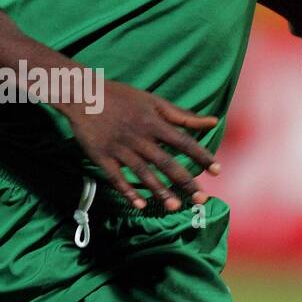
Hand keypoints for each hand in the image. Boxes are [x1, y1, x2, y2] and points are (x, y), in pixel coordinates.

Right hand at [62, 80, 220, 210]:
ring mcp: (119, 148)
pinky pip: (116, 178)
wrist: (83, 94)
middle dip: (185, 181)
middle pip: (166, 162)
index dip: (201, 156)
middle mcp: (139, 137)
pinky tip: (140, 205)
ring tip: (175, 207)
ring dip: (159, 191)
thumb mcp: (153, 101)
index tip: (217, 171)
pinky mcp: (102, 156)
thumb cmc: (122, 97)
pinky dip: (128, 192)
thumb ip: (183, 115)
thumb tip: (213, 122)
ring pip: (143, 173)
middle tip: (201, 199)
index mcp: (153, 122)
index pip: (183, 141)